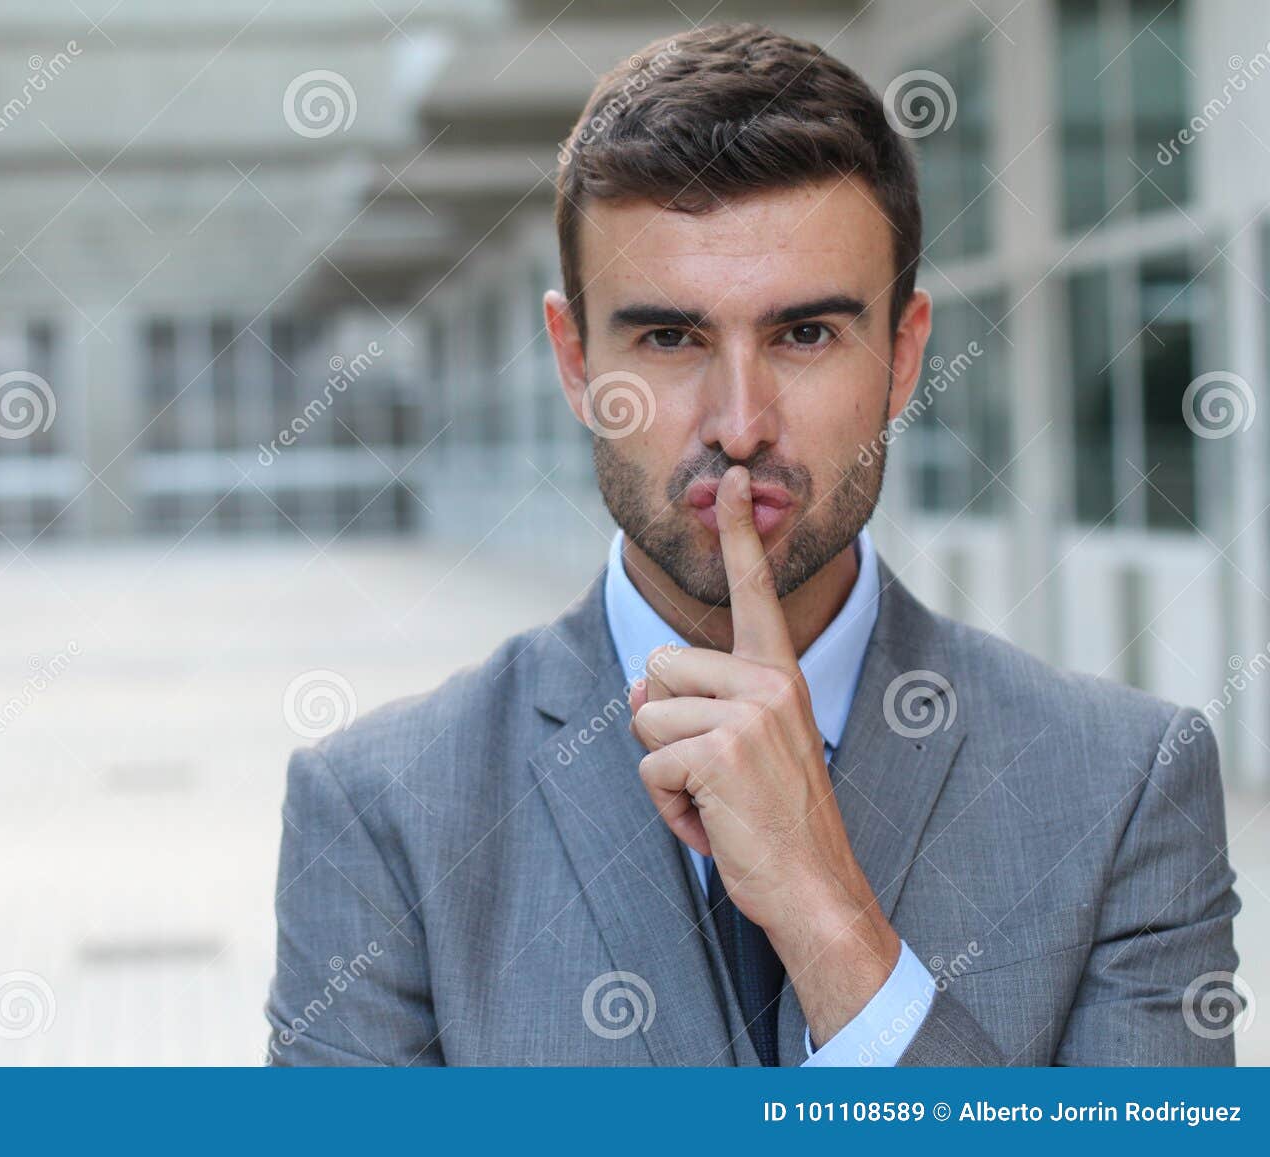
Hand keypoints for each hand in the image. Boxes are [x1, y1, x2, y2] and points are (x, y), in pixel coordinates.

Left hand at [627, 465, 899, 1043]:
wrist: (816, 890)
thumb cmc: (775, 825)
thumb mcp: (746, 750)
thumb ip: (702, 706)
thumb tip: (638, 688)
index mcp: (779, 677)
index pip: (755, 594)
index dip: (739, 535)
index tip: (733, 479)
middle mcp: (768, 684)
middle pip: (654, 669)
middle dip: (661, 728)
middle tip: (712, 776)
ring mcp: (746, 714)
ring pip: (645, 719)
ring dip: (664, 774)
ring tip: (715, 803)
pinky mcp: (720, 749)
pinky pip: (650, 766)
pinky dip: (668, 808)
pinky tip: (712, 825)